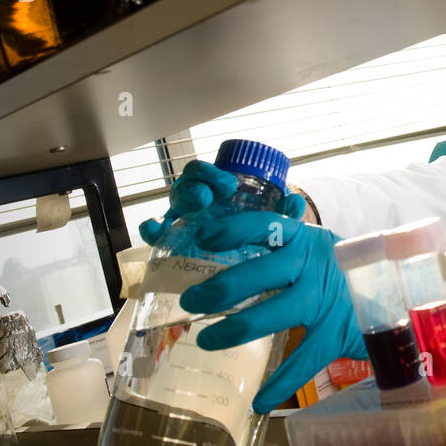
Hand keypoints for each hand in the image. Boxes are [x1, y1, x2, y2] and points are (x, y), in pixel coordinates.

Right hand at [139, 160, 304, 244]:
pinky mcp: (170, 244)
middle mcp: (197, 205)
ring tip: (194, 208)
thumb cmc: (253, 242)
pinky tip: (155, 231)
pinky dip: (151, 227)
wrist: (242, 273)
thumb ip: (282, 214)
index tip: (228, 185)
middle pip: (187, 184)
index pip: (205, 173)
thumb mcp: (269, 227)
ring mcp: (182, 222)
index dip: (211, 174)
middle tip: (208, 198)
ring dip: (180, 201)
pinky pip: (155, 232)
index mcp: (217, 194)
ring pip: (173, 203)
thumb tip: (295, 201)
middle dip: (195, 185)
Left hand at [178, 213, 366, 411]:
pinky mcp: (337, 331)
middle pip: (262, 272)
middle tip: (191, 301)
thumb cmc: (340, 272)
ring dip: (237, 328)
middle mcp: (313, 264)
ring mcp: (326, 299)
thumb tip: (220, 258)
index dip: (232, 230)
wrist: (394, 294)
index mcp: (303, 239)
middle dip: (221, 288)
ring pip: (277, 312)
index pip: (264, 226)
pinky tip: (259, 401)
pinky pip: (305, 359)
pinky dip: (280, 382)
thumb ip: (278, 252)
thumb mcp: (313, 251)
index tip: (202, 238)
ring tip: (207, 341)